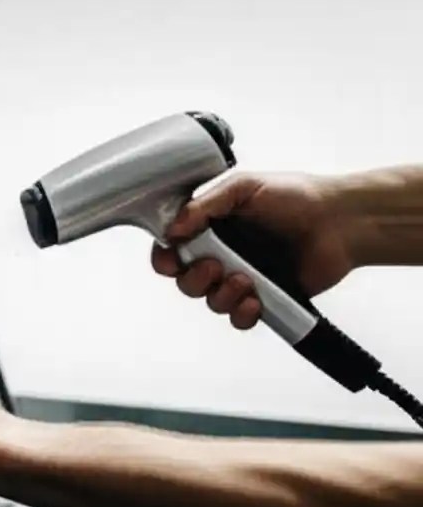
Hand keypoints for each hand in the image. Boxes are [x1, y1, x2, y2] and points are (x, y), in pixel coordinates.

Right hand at [151, 172, 358, 329]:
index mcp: (210, 227)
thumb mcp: (244, 187)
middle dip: (194, 278)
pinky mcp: (263, 299)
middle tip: (216, 266)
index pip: (171, 249)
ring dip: (221, 295)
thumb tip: (172, 228)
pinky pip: (239, 318)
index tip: (173, 258)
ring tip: (246, 281)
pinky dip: (242, 314)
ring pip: (210, 301)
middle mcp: (221, 255)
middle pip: (184, 281)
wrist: (341, 222)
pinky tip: (255, 300)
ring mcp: (241, 278)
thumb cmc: (297, 197)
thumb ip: (205, 205)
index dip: (165, 258)